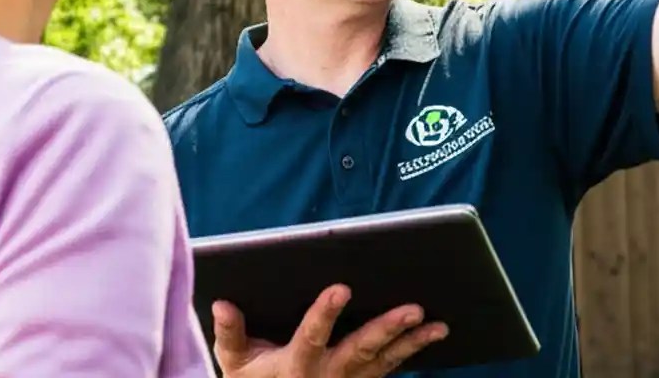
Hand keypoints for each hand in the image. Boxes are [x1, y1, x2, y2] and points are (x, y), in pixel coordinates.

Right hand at [211, 283, 448, 376]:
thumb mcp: (233, 363)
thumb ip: (231, 333)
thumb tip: (222, 303)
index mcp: (295, 366)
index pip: (311, 336)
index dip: (325, 313)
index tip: (341, 288)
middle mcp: (328, 375)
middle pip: (361, 351)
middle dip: (386, 328)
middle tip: (412, 308)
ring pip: (385, 361)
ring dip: (411, 342)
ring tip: (436, 324)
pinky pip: (392, 367)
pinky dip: (413, 350)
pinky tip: (434, 332)